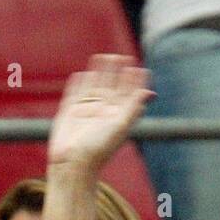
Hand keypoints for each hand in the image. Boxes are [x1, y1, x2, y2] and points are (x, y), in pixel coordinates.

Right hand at [48, 53, 151, 172]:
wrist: (72, 163)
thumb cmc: (98, 149)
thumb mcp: (120, 126)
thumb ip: (133, 107)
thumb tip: (150, 93)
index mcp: (116, 116)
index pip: (127, 94)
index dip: (133, 81)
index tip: (139, 68)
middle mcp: (102, 112)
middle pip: (111, 86)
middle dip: (117, 71)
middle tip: (123, 56)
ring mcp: (85, 110)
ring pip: (94, 85)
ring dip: (100, 71)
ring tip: (106, 56)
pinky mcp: (69, 111)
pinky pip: (75, 93)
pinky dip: (78, 83)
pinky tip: (81, 73)